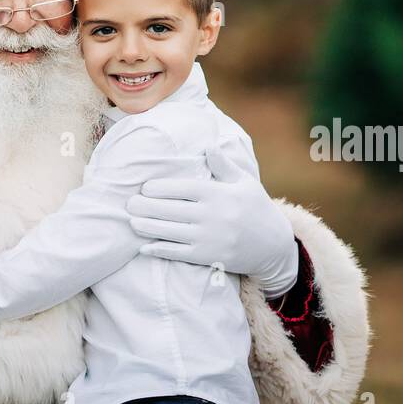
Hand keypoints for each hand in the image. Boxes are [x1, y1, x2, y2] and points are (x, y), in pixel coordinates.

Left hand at [126, 150, 297, 291]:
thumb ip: (223, 166)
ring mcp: (210, 239)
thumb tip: (208, 146)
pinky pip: (179, 254)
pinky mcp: (209, 258)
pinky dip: (160, 250)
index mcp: (219, 194)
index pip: (183, 189)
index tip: (145, 187)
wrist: (273, 246)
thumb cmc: (255, 208)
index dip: (161, 188)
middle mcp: (213, 216)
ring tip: (131, 222)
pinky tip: (144, 247)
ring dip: (148, 227)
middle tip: (129, 203)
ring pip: (171, 232)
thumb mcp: (244, 182)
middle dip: (147, 207)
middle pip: (172, 210)